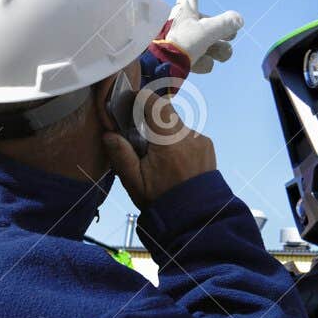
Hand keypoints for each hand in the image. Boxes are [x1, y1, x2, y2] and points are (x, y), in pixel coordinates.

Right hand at [102, 87, 216, 209]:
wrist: (196, 217)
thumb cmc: (162, 201)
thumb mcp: (134, 182)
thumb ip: (120, 155)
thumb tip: (110, 134)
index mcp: (169, 141)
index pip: (154, 102)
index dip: (139, 100)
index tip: (128, 108)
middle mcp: (189, 135)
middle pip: (165, 113)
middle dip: (149, 121)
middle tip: (139, 141)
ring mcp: (201, 140)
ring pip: (176, 125)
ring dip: (163, 134)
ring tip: (157, 159)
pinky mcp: (208, 147)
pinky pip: (187, 136)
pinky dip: (177, 143)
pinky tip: (173, 163)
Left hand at [159, 0, 242, 73]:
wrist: (160, 67)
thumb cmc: (180, 41)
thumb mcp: (207, 30)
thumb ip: (225, 24)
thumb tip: (239, 18)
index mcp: (185, 11)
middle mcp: (183, 24)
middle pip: (210, 24)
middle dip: (223, 31)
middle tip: (231, 35)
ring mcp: (184, 42)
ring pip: (210, 44)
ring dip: (218, 50)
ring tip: (216, 54)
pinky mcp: (183, 59)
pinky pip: (202, 60)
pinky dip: (204, 63)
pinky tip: (197, 64)